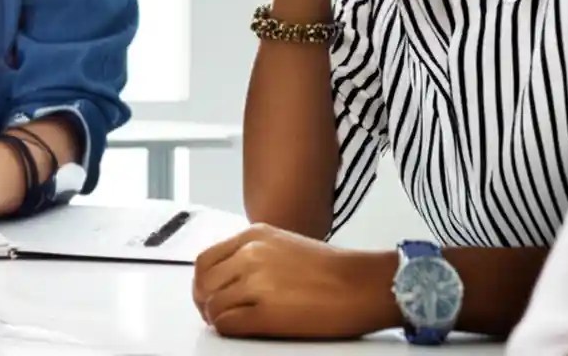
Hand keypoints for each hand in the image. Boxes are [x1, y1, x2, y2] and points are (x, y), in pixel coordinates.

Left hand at [192, 224, 399, 339]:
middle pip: (203, 282)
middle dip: (204, 300)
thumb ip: (254, 254)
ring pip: (212, 305)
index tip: (207, 292)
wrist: (364, 284)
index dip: (202, 281)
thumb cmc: (335, 269)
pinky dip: (227, 330)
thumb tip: (229, 276)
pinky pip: (227, 324)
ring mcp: (256, 283)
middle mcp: (250, 255)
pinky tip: (239, 329)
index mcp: (253, 236)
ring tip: (230, 322)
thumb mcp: (284, 244)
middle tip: (213, 312)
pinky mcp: (265, 312)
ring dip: (216, 317)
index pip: (205, 259)